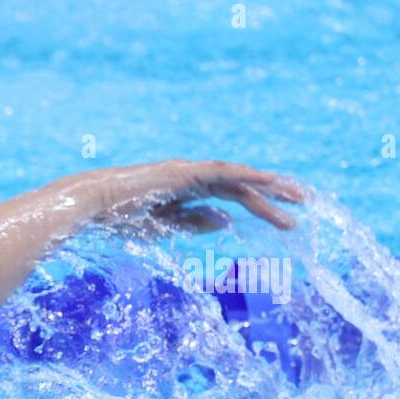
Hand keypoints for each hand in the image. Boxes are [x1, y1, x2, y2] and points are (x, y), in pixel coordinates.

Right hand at [91, 158, 304, 232]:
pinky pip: (223, 173)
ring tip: (298, 198)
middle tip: (305, 204)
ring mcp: (189, 171)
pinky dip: (248, 177)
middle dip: (275, 195)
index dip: (260, 204)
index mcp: (187, 190)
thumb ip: (193, 223)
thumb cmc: (119, 218)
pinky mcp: (184, 171)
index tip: (285, 217)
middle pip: (242, 186)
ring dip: (270, 187)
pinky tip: (270, 182)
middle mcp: (193, 176)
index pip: (232, 196)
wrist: (94, 204)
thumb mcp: (163, 227)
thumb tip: (224, 221)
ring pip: (239, 179)